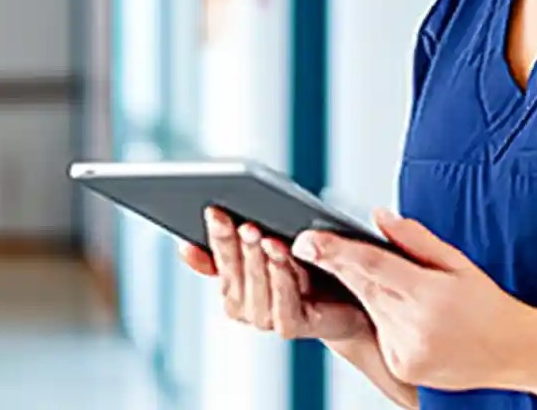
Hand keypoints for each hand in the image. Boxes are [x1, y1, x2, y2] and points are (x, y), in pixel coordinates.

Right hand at [179, 207, 372, 342]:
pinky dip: (281, 277)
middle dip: (235, 246)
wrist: (351, 299)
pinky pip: (282, 304)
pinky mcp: (292, 327)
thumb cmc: (308, 269)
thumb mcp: (267, 251)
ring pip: (256, 289)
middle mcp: (244, 305)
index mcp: (233, 284)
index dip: (215, 236)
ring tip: (260, 233)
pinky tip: (282, 254)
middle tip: (239, 220)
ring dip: (257, 261)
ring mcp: (266, 318)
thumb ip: (230, 250)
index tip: (213, 209)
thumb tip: (185, 247)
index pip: (217, 259)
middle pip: (234, 274)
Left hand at [291, 208, 532, 391]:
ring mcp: (405, 351)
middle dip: (338, 265)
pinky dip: (381, 315)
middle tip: (310, 245)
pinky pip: (380, 330)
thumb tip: (379, 217)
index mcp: (429, 296)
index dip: (336, 252)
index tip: (308, 241)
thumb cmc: (489, 305)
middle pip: (362, 286)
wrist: (513, 352)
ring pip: (369, 308)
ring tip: (391, 278)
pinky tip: (401, 307)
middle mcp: (413, 327)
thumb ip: (415, 239)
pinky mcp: (401, 365)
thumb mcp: (459, 263)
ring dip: (366, 290)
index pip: (372, 267)